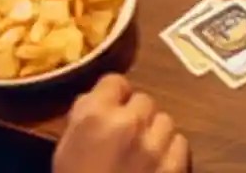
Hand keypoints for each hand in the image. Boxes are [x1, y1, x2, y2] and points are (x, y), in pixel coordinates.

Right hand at [53, 75, 189, 172]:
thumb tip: (97, 99)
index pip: (114, 81)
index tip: (111, 106)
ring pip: (165, 119)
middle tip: (126, 134)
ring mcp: (154, 145)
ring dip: (155, 131)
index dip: (113, 95)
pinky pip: (180, 143)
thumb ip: (83, 117)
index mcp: (95, 116)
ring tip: (143, 150)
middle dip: (136, 114)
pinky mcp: (174, 167)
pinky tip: (157, 163)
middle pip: (144, 99)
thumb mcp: (65, 149)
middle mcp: (128, 123)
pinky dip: (170, 151)